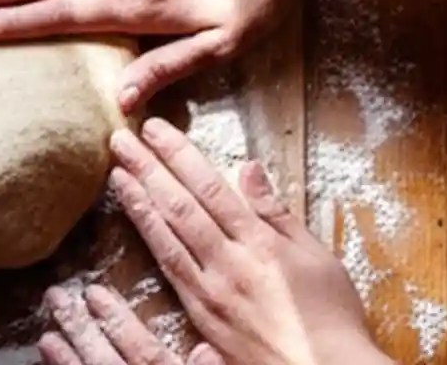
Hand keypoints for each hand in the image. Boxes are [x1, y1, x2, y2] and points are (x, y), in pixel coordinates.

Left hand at [38, 285, 225, 364]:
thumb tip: (208, 347)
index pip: (146, 355)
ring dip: (68, 359)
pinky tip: (46, 357)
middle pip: (108, 364)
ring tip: (46, 334)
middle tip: (56, 296)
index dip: (120, 324)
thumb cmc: (242, 364)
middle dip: (81, 330)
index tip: (94, 293)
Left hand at [102, 119, 389, 364]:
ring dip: (138, 201)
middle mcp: (229, 264)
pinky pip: (168, 271)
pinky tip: (134, 222)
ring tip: (116, 172)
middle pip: (179, 207)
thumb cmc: (331, 316)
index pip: (209, 187)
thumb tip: (248, 168)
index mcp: (260, 244)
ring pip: (166, 238)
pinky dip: (149, 241)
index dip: (178, 155)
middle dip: (148, 169)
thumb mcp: (316, 256)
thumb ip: (276, 212)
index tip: (155, 130)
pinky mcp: (201, 316)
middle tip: (120, 140)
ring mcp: (211, 292)